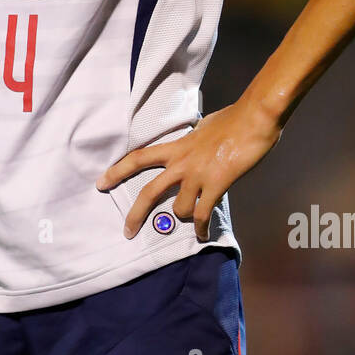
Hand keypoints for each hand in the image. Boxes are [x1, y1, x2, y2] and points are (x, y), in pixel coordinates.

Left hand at [96, 100, 282, 239]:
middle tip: (127, 231)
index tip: (101, 182)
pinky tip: (202, 235)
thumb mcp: (204, 127)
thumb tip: (197, 137)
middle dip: (135, 214)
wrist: (253, 119)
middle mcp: (181, 163)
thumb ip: (194, 138)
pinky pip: (203, 214)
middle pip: (148, 191)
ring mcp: (197, 175)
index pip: (138, 158)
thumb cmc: (232, 119)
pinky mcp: (215, 185)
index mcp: (176, 146)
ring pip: (178, 209)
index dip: (117, 171)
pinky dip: (201, 228)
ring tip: (191, 221)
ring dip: (183, 218)